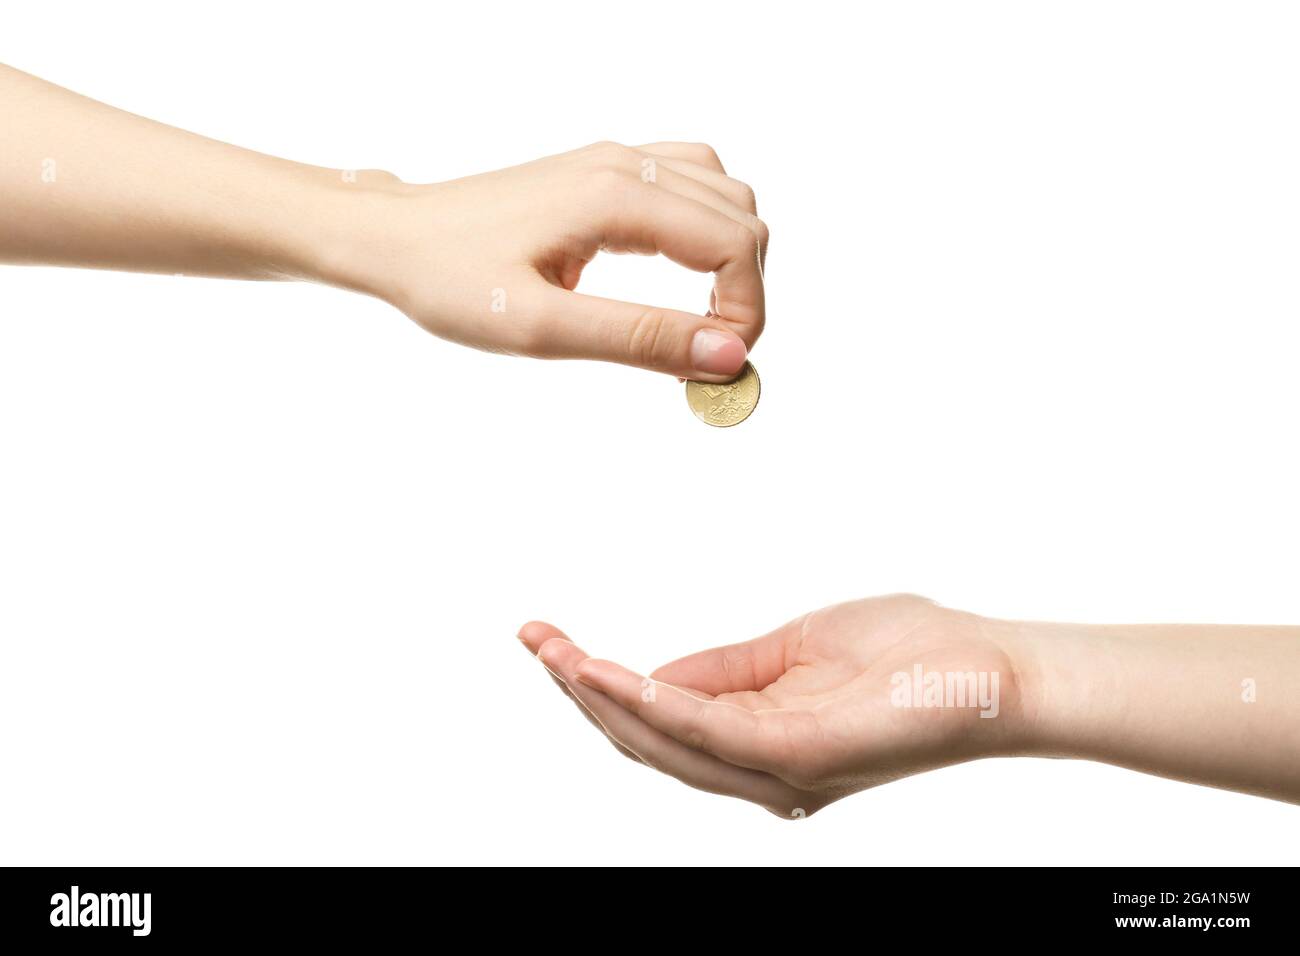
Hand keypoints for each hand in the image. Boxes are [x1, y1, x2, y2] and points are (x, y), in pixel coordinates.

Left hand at [328, 141, 766, 379]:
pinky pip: (690, 183)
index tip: (719, 367)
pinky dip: (707, 230)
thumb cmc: (450, 281)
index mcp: (616, 197)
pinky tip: (679, 273)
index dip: (747, 312)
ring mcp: (616, 161)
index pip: (734, 244)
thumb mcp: (541, 328)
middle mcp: (625, 165)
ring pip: (725, 195)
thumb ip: (640, 338)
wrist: (392, 237)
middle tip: (708, 355)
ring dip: (733, 258)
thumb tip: (727, 357)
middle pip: (742, 218)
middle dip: (745, 291)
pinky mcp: (603, 170)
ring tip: (699, 319)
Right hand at [517, 595, 1027, 816]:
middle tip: (534, 640)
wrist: (991, 669)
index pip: (661, 725)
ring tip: (552, 651)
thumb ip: (721, 669)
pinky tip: (605, 670)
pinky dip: (646, 700)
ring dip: (597, 696)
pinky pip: (703, 730)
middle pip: (647, 742)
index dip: (601, 685)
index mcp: (758, 745)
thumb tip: (650, 673)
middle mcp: (759, 772)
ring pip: (662, 743)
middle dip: (581, 693)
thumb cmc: (908, 655)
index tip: (554, 639)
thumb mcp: (791, 649)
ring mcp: (776, 770)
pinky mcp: (796, 755)